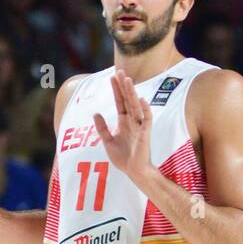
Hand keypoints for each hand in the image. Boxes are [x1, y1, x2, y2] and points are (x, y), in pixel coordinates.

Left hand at [93, 70, 152, 186]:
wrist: (133, 171)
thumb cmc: (123, 158)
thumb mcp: (107, 141)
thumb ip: (102, 128)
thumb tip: (95, 113)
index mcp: (124, 121)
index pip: (120, 101)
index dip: (116, 89)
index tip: (112, 76)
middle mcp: (132, 121)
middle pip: (128, 99)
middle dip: (124, 86)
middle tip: (120, 71)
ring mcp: (139, 126)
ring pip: (136, 105)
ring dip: (132, 93)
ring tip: (127, 80)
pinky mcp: (145, 133)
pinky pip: (147, 119)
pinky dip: (145, 109)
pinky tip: (141, 99)